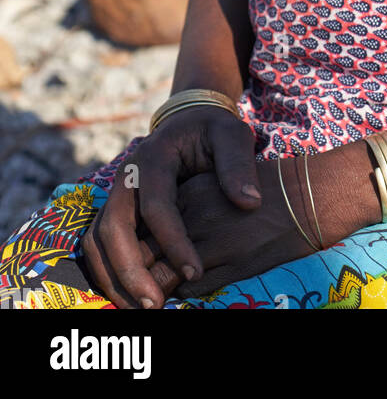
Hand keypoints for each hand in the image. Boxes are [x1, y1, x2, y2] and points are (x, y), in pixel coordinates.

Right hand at [80, 105, 261, 309]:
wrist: (191, 120)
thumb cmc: (213, 131)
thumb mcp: (231, 136)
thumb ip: (237, 166)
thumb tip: (248, 203)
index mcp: (153, 157)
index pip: (156, 207)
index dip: (173, 243)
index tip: (195, 273)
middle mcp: (126, 176)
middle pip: (113, 228)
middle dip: (130, 270)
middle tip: (155, 304)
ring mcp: (117, 194)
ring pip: (97, 240)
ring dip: (113, 278)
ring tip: (143, 307)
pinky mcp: (116, 209)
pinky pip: (100, 244)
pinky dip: (109, 272)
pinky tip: (132, 295)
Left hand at [149, 139, 383, 301]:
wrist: (308, 195)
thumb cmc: (266, 192)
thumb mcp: (221, 189)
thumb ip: (190, 210)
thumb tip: (164, 240)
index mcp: (188, 192)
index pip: (143, 225)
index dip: (131, 248)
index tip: (127, 261)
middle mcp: (191, 214)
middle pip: (143, 251)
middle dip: (133, 274)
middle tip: (127, 290)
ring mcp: (207, 239)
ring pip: (160, 276)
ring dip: (151, 292)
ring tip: (146, 301)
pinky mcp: (225, 262)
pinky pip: (188, 289)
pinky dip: (180, 295)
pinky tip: (180, 295)